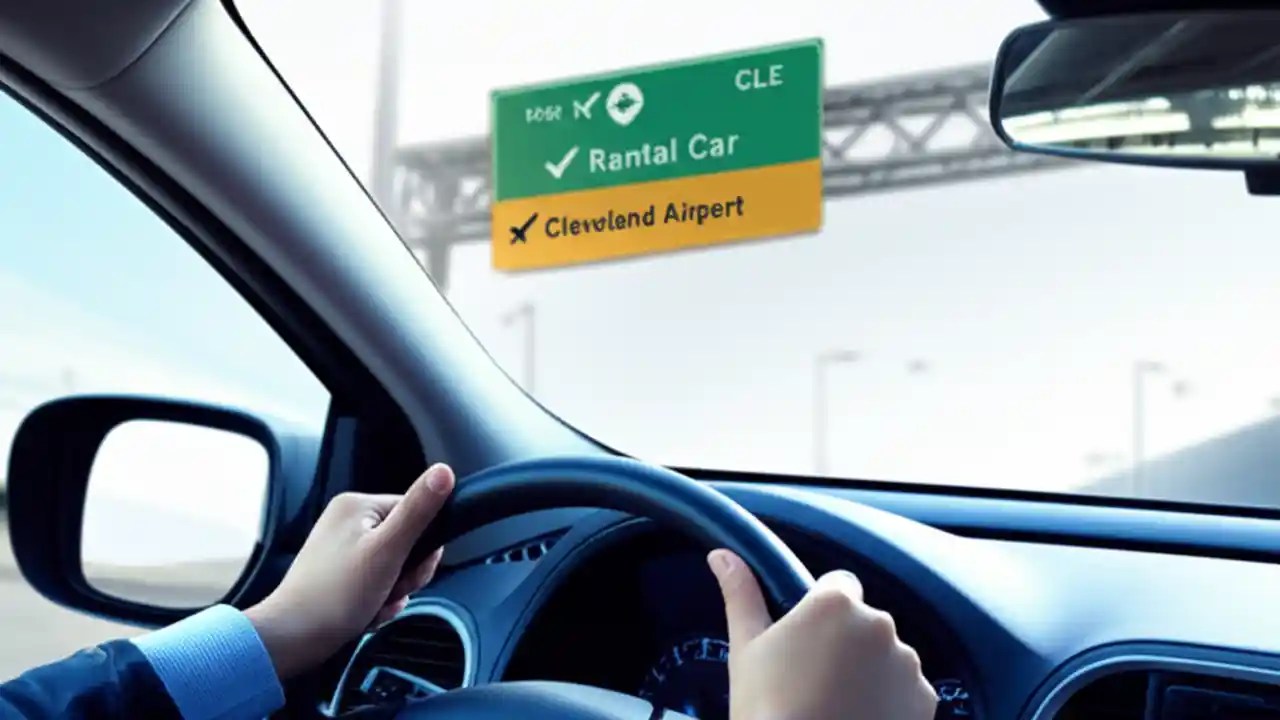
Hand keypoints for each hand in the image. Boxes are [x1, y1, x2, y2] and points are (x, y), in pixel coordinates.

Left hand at [245, 464, 455, 679]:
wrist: (292, 639)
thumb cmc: (336, 595)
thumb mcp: (387, 550)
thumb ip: (418, 511)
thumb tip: (444, 471)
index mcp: (357, 505)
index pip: (415, 512)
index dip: (424, 546)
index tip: (411, 570)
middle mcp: (348, 522)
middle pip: (407, 542)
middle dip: (406, 575)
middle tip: (390, 590)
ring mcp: (342, 549)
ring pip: (394, 567)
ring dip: (393, 592)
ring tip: (375, 605)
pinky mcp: (340, 574)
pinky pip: (377, 583)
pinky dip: (378, 601)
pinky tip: (366, 613)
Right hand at [707, 549, 936, 719]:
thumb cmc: (767, 707)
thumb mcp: (746, 649)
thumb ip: (740, 594)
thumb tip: (720, 554)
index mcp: (835, 603)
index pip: (838, 585)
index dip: (820, 611)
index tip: (805, 642)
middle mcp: (879, 623)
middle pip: (863, 621)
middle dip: (846, 642)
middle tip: (815, 679)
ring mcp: (907, 663)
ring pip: (886, 655)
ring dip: (870, 670)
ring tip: (838, 704)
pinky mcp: (925, 699)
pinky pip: (907, 689)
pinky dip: (891, 701)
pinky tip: (861, 717)